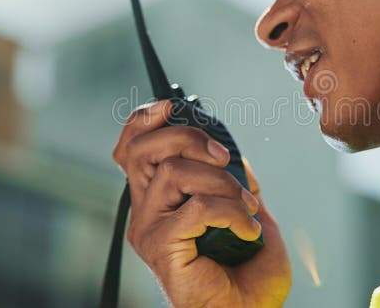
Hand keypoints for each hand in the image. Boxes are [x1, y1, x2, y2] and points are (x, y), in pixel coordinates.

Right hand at [112, 100, 291, 306]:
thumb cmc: (246, 273)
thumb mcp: (244, 211)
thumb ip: (233, 180)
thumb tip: (234, 154)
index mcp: (158, 198)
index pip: (132, 148)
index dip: (145, 120)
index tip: (174, 106)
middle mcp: (146, 210)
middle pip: (142, 149)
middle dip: (186, 138)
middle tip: (223, 157)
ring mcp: (149, 227)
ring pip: (172, 172)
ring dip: (221, 181)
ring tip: (247, 206)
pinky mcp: (160, 246)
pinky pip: (195, 208)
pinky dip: (231, 211)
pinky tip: (248, 230)